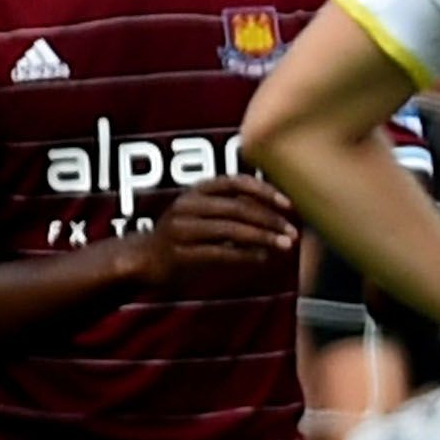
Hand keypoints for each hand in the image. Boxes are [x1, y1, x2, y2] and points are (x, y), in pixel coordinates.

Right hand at [134, 173, 301, 290]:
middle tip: (294, 233)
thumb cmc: (188, 233)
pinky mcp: (180, 254)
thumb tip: (284, 208)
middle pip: (237, 208)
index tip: (290, 205)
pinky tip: (263, 258)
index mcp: (197, 190)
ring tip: (285, 245)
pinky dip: (245, 255)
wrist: (145, 257)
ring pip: (231, 230)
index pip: (236, 182)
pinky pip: (219, 253)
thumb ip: (236, 205)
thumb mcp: (206, 210)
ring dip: (263, 238)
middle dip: (270, 220)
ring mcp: (181, 230)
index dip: (265, 191)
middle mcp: (187, 206)